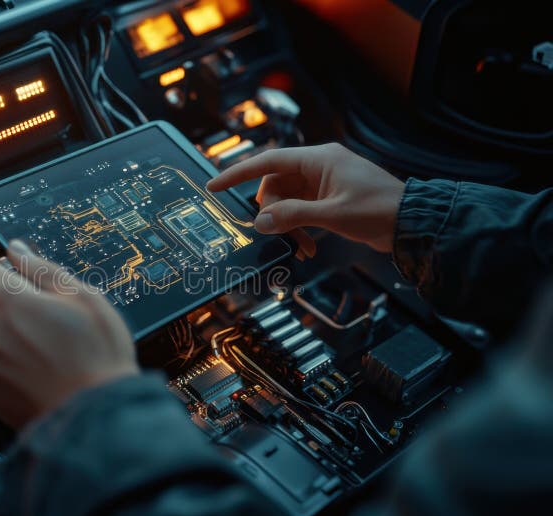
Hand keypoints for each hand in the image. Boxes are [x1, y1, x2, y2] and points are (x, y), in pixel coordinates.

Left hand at [0, 240, 138, 427]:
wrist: (95, 415)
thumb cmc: (96, 357)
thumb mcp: (83, 296)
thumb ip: (42, 268)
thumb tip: (18, 251)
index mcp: (4, 299)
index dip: (4, 270)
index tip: (23, 281)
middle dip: (11, 306)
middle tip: (50, 321)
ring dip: (10, 337)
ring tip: (49, 350)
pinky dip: (10, 365)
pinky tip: (40, 371)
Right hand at [207, 143, 405, 254]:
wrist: (411, 222)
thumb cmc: (379, 209)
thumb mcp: (331, 214)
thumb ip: (292, 216)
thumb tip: (261, 222)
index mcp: (318, 159)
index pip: (268, 161)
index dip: (238, 173)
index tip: (214, 184)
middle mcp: (318, 166)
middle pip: (276, 185)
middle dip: (273, 212)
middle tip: (277, 233)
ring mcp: (323, 183)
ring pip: (287, 201)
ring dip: (287, 224)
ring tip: (300, 246)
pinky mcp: (329, 198)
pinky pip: (301, 210)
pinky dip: (299, 227)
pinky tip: (307, 245)